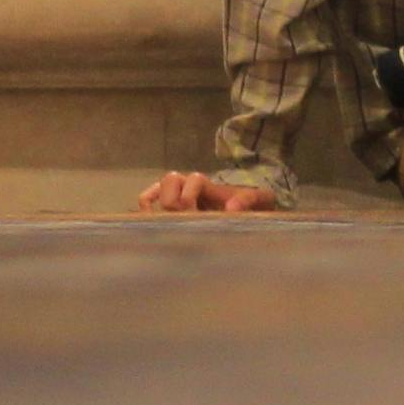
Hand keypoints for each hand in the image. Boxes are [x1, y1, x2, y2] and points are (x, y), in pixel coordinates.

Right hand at [136, 171, 282, 214]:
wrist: (246, 214)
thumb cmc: (251, 206)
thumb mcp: (259, 200)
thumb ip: (249, 200)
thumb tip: (230, 208)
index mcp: (208, 184)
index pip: (193, 179)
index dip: (189, 195)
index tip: (193, 213)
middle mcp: (188, 185)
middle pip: (170, 179)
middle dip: (173, 200)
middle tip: (182, 219)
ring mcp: (176, 195)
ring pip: (155, 189)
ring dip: (157, 205)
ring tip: (165, 223)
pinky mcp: (167, 208)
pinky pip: (148, 199)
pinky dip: (144, 209)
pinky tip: (150, 225)